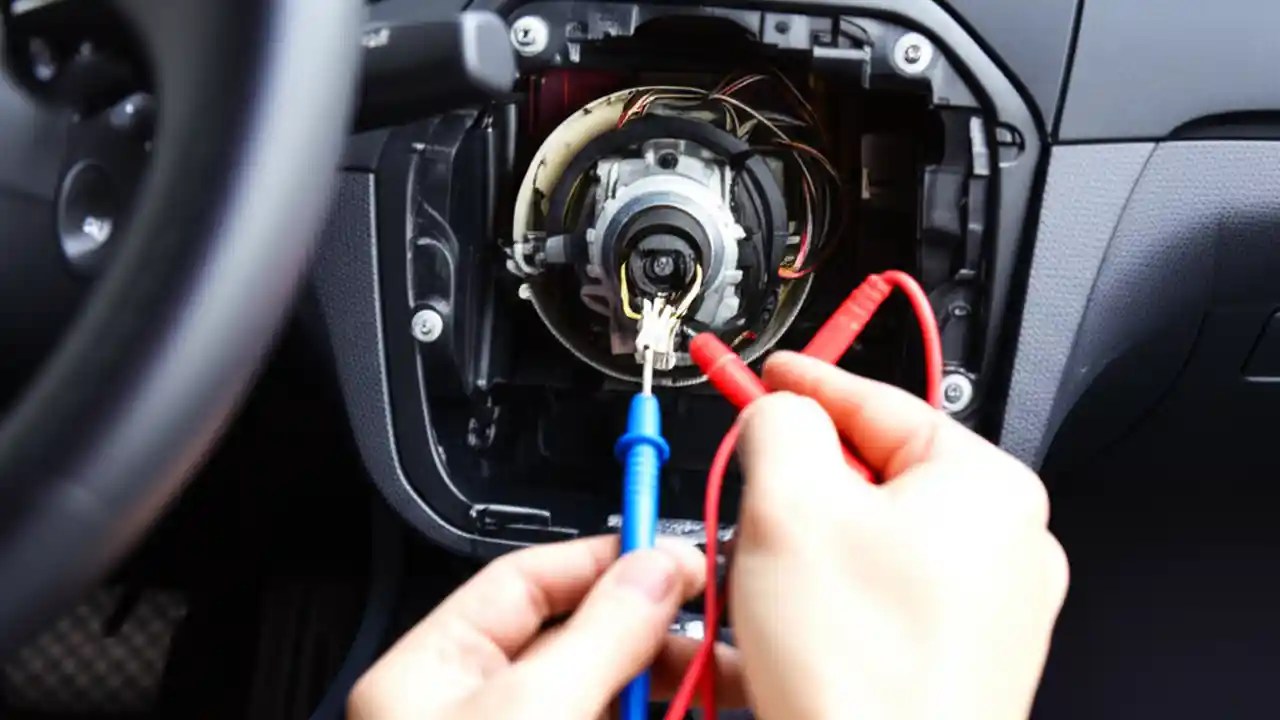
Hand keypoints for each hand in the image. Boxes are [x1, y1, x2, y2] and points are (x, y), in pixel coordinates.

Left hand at [348, 536, 743, 718]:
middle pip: (575, 639)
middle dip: (653, 629)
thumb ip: (601, 634)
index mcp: (429, 676)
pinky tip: (703, 706)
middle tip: (718, 618)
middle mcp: (470, 711)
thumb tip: (655, 567)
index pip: (521, 581)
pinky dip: (664, 715)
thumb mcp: (538, 711)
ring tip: (729, 676)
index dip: (603, 559)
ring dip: (671, 679)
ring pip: (606, 694)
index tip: (671, 553)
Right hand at [731, 352, 1068, 719]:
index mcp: (986, 489)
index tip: (767, 376)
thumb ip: (780, 424)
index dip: (807, 383)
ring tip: (753, 593)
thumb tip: (780, 410)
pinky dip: (818, 609)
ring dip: (797, 558)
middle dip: (795, 492)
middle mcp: (1004, 548)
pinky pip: (873, 608)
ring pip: (864, 549)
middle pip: (869, 480)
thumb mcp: (788, 505)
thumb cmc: (862, 674)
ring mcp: (987, 615)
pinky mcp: (956, 665)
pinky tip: (771, 639)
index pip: (879, 402)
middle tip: (745, 504)